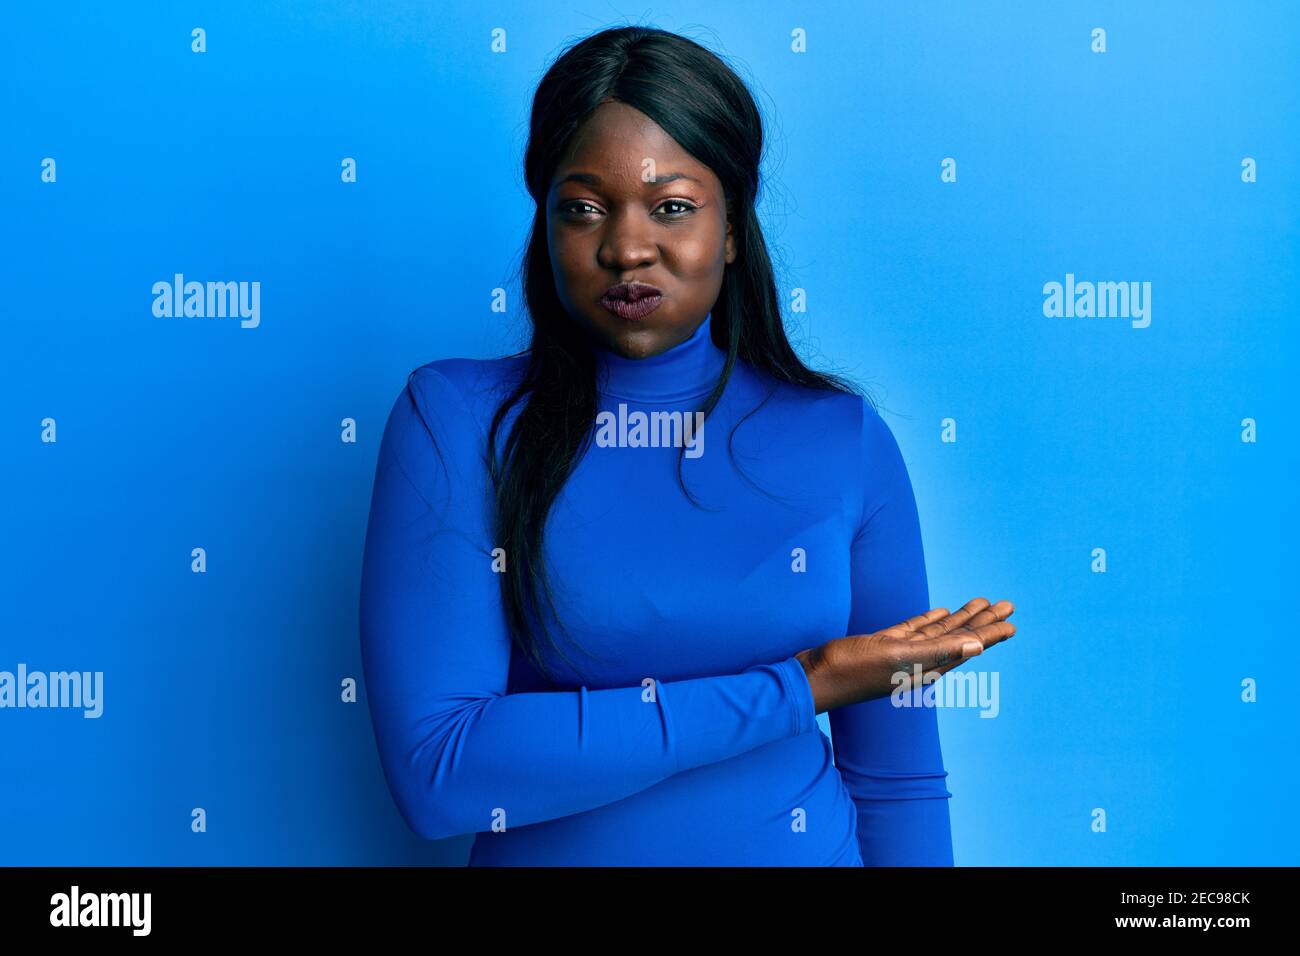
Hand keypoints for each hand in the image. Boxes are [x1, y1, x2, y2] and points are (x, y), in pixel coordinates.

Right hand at [795, 598, 1015, 713]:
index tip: (1012, 622)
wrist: (814, 678)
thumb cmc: (852, 672)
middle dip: (983, 621)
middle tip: (1006, 604)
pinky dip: (930, 620)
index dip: (991, 633)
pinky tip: (941, 612)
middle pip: (959, 637)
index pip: (967, 645)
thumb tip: (978, 646)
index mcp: (927, 665)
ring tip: (981, 603)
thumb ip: (937, 652)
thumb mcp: (898, 658)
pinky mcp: (884, 644)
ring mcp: (901, 652)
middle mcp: (919, 660)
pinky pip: (915, 629)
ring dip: (960, 618)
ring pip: (939, 632)